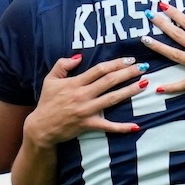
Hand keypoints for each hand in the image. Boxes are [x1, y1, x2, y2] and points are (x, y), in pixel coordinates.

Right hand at [23, 55, 146, 148]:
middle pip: (109, 81)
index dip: (115, 63)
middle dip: (128, 73)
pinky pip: (108, 126)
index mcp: (75, 83)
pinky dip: (122, 127)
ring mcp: (87, 110)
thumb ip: (62, 65)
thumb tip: (79, 56)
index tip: (129, 59)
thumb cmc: (47, 102)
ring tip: (144, 84)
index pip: (99, 70)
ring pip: (112, 99)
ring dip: (130, 91)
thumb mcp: (50, 80)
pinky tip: (136, 125)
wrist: (41, 127)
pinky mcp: (88, 125)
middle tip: (143, 67)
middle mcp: (83, 95)